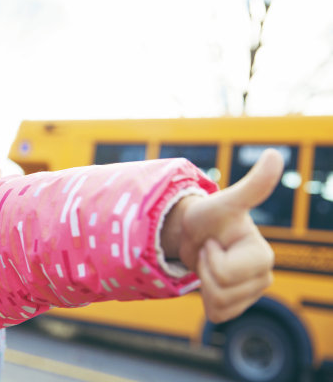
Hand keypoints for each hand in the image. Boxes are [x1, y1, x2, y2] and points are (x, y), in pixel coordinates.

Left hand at [162, 149, 283, 322]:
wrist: (194, 233)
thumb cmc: (209, 216)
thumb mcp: (225, 202)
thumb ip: (253, 185)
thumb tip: (277, 155)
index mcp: (263, 257)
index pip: (225, 274)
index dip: (209, 257)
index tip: (212, 240)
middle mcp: (263, 277)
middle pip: (221, 292)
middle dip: (204, 270)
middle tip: (208, 250)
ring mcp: (251, 294)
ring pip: (219, 306)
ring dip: (204, 283)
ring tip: (209, 262)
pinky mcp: (237, 305)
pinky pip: (218, 316)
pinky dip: (206, 300)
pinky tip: (210, 279)